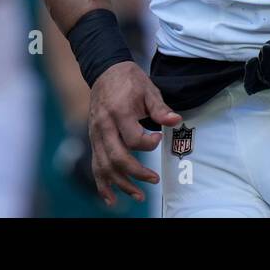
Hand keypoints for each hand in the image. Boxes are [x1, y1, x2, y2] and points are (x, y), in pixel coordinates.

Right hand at [88, 61, 179, 205]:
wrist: (105, 71)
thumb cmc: (129, 80)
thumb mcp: (148, 90)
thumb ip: (161, 109)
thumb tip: (176, 120)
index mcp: (119, 112)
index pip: (133, 139)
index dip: (149, 144)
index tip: (159, 138)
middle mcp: (104, 126)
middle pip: (117, 157)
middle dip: (136, 173)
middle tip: (154, 180)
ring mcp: (95, 134)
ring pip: (104, 166)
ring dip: (120, 184)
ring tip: (137, 196)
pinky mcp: (93, 139)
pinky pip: (95, 165)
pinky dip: (102, 183)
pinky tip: (111, 198)